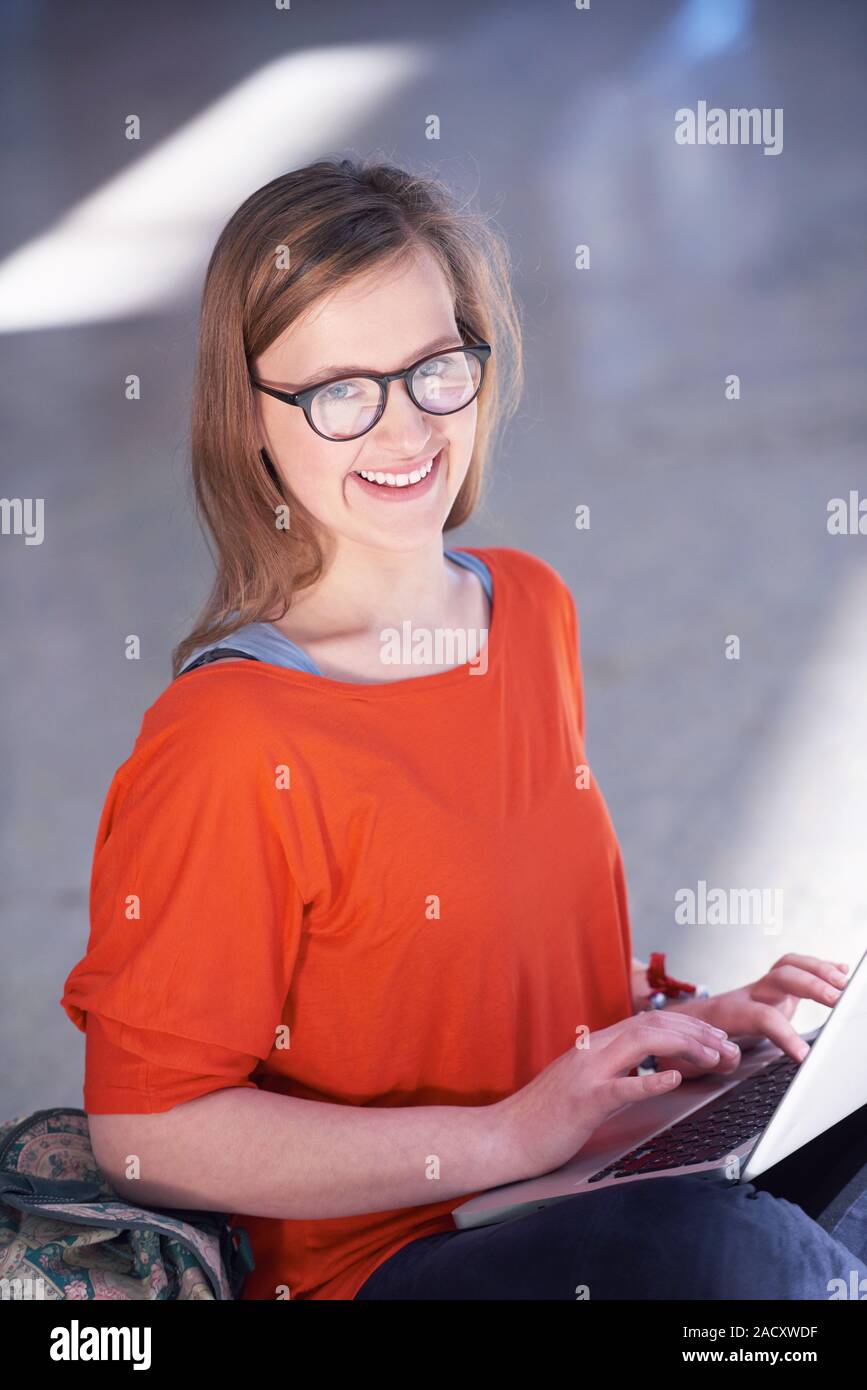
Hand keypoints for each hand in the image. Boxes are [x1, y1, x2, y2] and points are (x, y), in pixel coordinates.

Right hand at [493, 1010, 734, 1181]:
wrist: (502, 1137)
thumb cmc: (542, 1118)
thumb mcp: (581, 1083)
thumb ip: (610, 1069)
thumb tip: (646, 1068)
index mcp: (594, 1046)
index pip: (648, 1021)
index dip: (687, 1025)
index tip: (715, 1037)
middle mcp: (592, 1050)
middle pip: (652, 1023)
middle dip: (696, 1030)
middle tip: (727, 1044)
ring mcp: (586, 1072)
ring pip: (642, 1042)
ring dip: (685, 1045)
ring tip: (714, 1055)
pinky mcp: (583, 1101)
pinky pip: (621, 1086)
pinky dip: (650, 1080)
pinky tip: (673, 1078)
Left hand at [661, 953, 849, 1076]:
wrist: (675, 1022)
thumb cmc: (684, 1040)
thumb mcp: (693, 1057)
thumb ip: (716, 1058)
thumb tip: (731, 1055)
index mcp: (728, 1012)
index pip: (763, 1016)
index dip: (785, 1033)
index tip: (804, 1055)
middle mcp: (746, 994)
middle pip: (782, 978)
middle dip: (812, 985)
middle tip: (838, 1000)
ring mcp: (759, 990)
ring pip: (789, 967)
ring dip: (819, 970)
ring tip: (844, 982)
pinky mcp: (769, 992)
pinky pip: (793, 971)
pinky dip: (818, 968)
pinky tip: (839, 971)